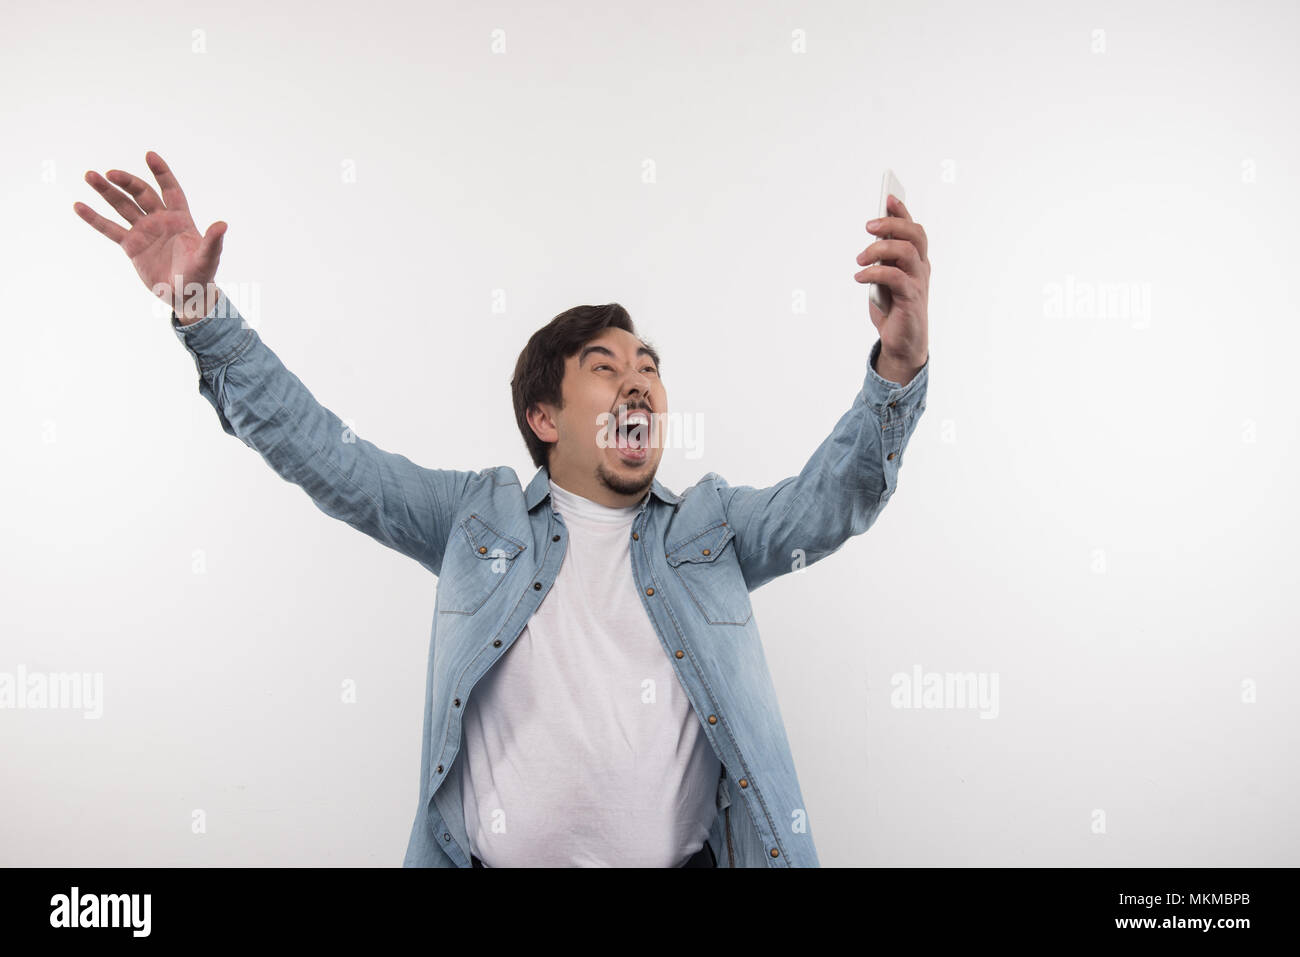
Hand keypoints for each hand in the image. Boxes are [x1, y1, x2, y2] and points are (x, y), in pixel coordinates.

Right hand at [73, 151, 226, 323]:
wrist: (185, 296)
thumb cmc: (201, 276)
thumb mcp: (207, 259)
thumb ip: (213, 242)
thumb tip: (223, 224)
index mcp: (180, 218)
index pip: (170, 189)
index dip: (161, 173)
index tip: (149, 155)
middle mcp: (160, 220)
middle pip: (141, 194)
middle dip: (126, 182)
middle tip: (109, 173)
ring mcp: (144, 231)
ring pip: (122, 206)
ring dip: (106, 191)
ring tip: (89, 176)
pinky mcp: (131, 246)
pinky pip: (110, 229)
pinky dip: (94, 218)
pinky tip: (79, 205)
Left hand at [854, 194, 929, 378]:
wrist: (903, 343)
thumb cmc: (893, 308)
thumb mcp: (884, 279)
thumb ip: (882, 260)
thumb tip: (873, 241)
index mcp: (916, 260)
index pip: (913, 228)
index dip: (902, 211)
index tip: (888, 196)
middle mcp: (921, 267)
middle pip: (914, 234)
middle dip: (891, 224)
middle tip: (868, 226)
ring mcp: (918, 282)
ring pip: (907, 251)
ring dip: (880, 249)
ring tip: (860, 259)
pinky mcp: (911, 298)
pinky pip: (895, 277)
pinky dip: (875, 273)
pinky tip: (859, 277)